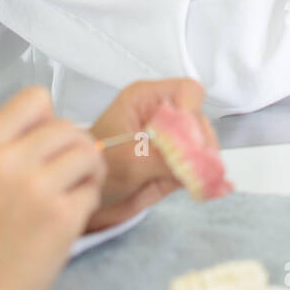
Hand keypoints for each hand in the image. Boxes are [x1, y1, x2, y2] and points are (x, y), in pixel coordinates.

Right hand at [0, 87, 104, 289]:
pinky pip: (94, 191)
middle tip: (67, 176)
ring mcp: (38, 188)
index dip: (50, 120)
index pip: (36, 98)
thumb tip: (60, 130)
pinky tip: (69, 219)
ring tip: (72, 194)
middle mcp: (10, 159)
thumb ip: (12, 148)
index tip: (46, 146)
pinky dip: (89, 202)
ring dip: (89, 172)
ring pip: (89, 153)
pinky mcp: (62, 218)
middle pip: (69, 127)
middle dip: (75, 149)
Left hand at [86, 78, 213, 231]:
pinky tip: (204, 186)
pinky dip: (205, 176)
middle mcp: (161, 115)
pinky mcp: (175, 162)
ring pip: (203, 143)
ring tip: (199, 180)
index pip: (187, 91)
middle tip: (198, 166)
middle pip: (199, 118)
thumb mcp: (128, 161)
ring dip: (205, 162)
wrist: (84, 198)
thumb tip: (197, 160)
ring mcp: (170, 140)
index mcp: (146, 99)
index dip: (193, 112)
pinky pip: (200, 165)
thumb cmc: (95, 169)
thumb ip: (164, 157)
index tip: (191, 139)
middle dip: (202, 143)